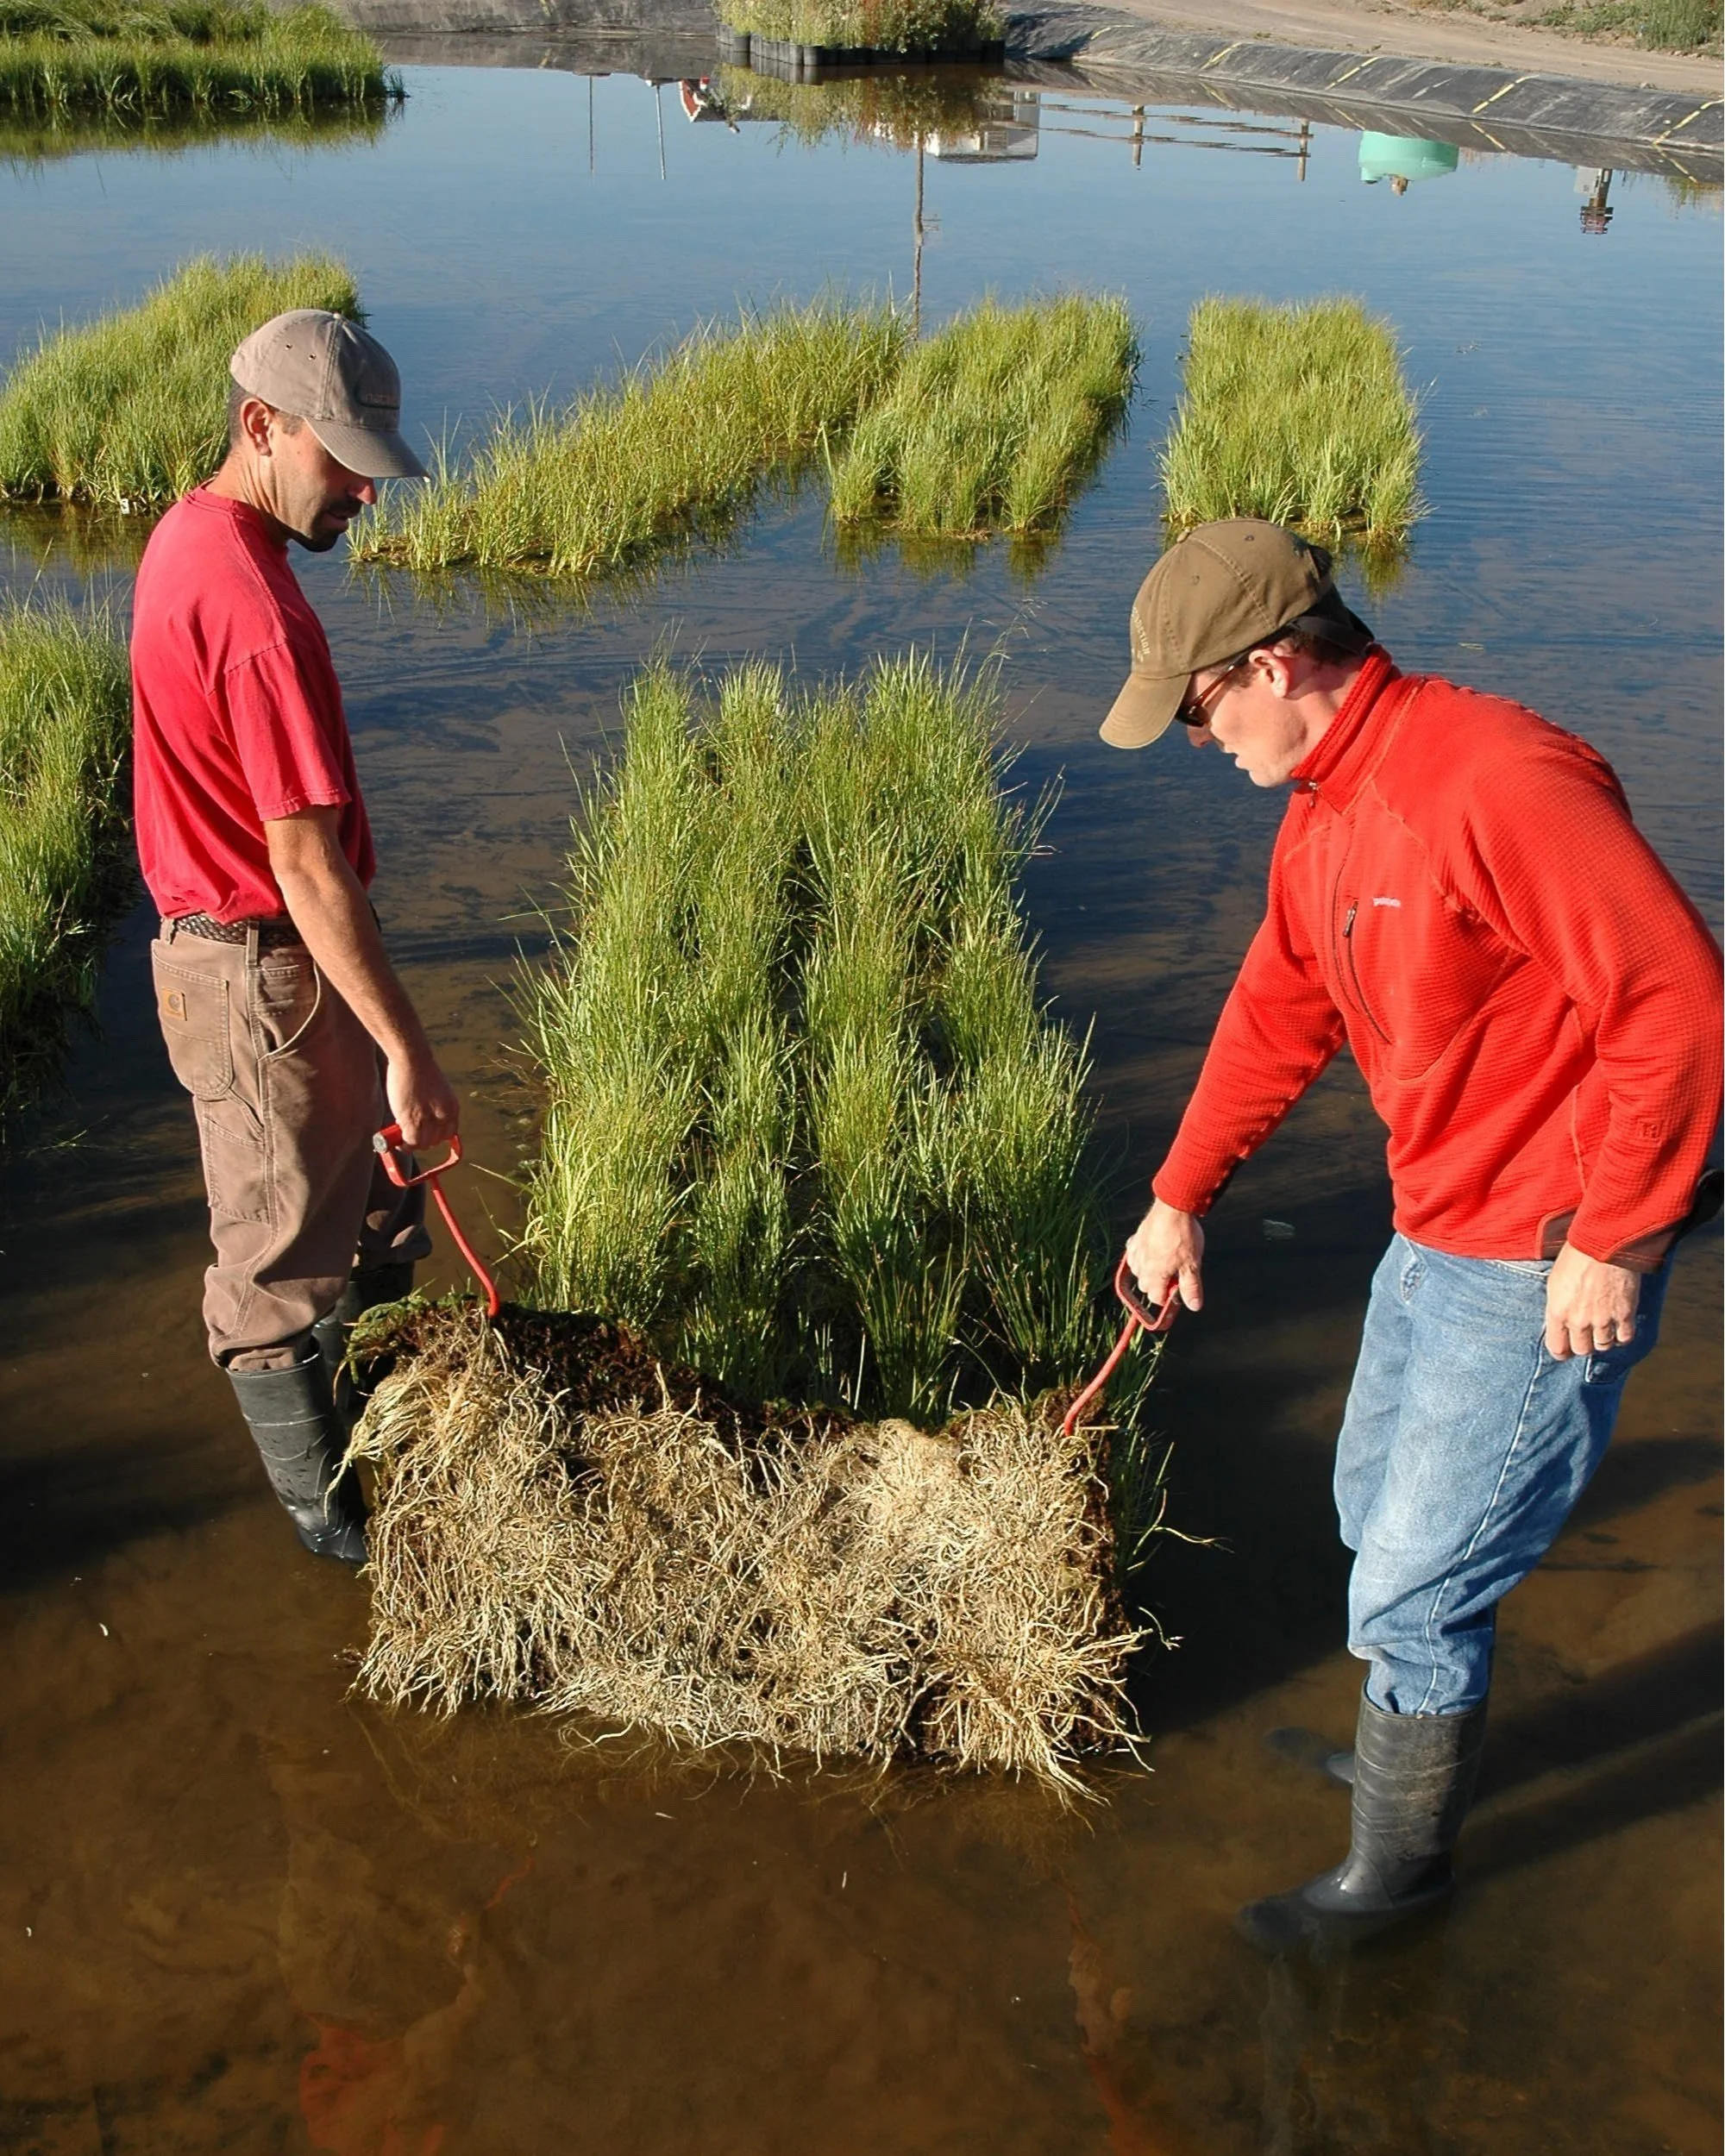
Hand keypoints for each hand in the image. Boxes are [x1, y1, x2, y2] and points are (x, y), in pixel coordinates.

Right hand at [386, 1049, 459, 1149]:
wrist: (412, 1059)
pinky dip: (404, 1144)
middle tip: (411, 1135)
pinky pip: (410, 1141)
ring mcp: (428, 1119)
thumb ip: (435, 1105)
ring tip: (403, 1139)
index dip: (437, 1136)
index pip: (449, 1133)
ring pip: (422, 1144)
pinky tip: (398, 1140)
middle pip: (436, 1141)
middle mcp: (443, 1115)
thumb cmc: (420, 1070)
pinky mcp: (412, 1120)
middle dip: (424, 1140)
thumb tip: (425, 1118)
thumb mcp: (437, 1090)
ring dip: (412, 1144)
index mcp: (452, 1107)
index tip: (427, 1135)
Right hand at [1124, 1199, 1204, 1315]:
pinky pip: (1133, 1253)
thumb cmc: (1183, 1236)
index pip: (1156, 1298)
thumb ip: (1191, 1287)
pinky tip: (1150, 1251)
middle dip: (1158, 1285)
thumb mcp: (1193, 1265)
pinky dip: (1140, 1256)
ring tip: (1164, 1262)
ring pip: (1137, 1271)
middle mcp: (1142, 1266)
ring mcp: (1137, 1251)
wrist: (1173, 1207)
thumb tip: (1193, 1306)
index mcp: (1155, 1275)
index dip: (1168, 1298)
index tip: (1178, 1290)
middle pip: (1145, 1286)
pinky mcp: (1136, 1237)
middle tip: (1175, 1275)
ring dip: (1148, 1272)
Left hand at [1544, 1243, 1639, 1359]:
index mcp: (1557, 1312)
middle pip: (1582, 1349)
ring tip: (1603, 1328)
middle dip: (1584, 1344)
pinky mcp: (1625, 1314)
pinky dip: (1622, 1336)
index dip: (1562, 1351)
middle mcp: (1579, 1320)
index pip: (1557, 1348)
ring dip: (1603, 1340)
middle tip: (1586, 1335)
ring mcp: (1603, 1319)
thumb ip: (1557, 1305)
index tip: (1566, 1349)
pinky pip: (1624, 1338)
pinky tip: (1620, 1327)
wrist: (1603, 1243)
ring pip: (1603, 1346)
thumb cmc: (1575, 1256)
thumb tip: (1559, 1321)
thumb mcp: (1555, 1281)